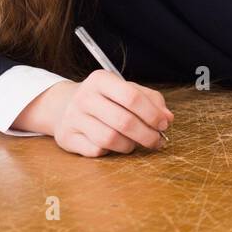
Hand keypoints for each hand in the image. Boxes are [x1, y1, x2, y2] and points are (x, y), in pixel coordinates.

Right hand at [19, 70, 171, 157]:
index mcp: (101, 80)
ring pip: (110, 139)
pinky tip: (114, 145)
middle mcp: (84, 97)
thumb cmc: (105, 98)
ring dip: (130, 145)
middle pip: (123, 121)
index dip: (152, 113)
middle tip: (157, 141)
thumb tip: (167, 118)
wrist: (63, 106)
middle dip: (147, 135)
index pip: (132, 97)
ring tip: (135, 143)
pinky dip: (110, 151)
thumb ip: (151, 100)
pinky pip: (96, 150)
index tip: (164, 124)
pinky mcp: (66, 138)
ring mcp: (73, 118)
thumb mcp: (126, 90)